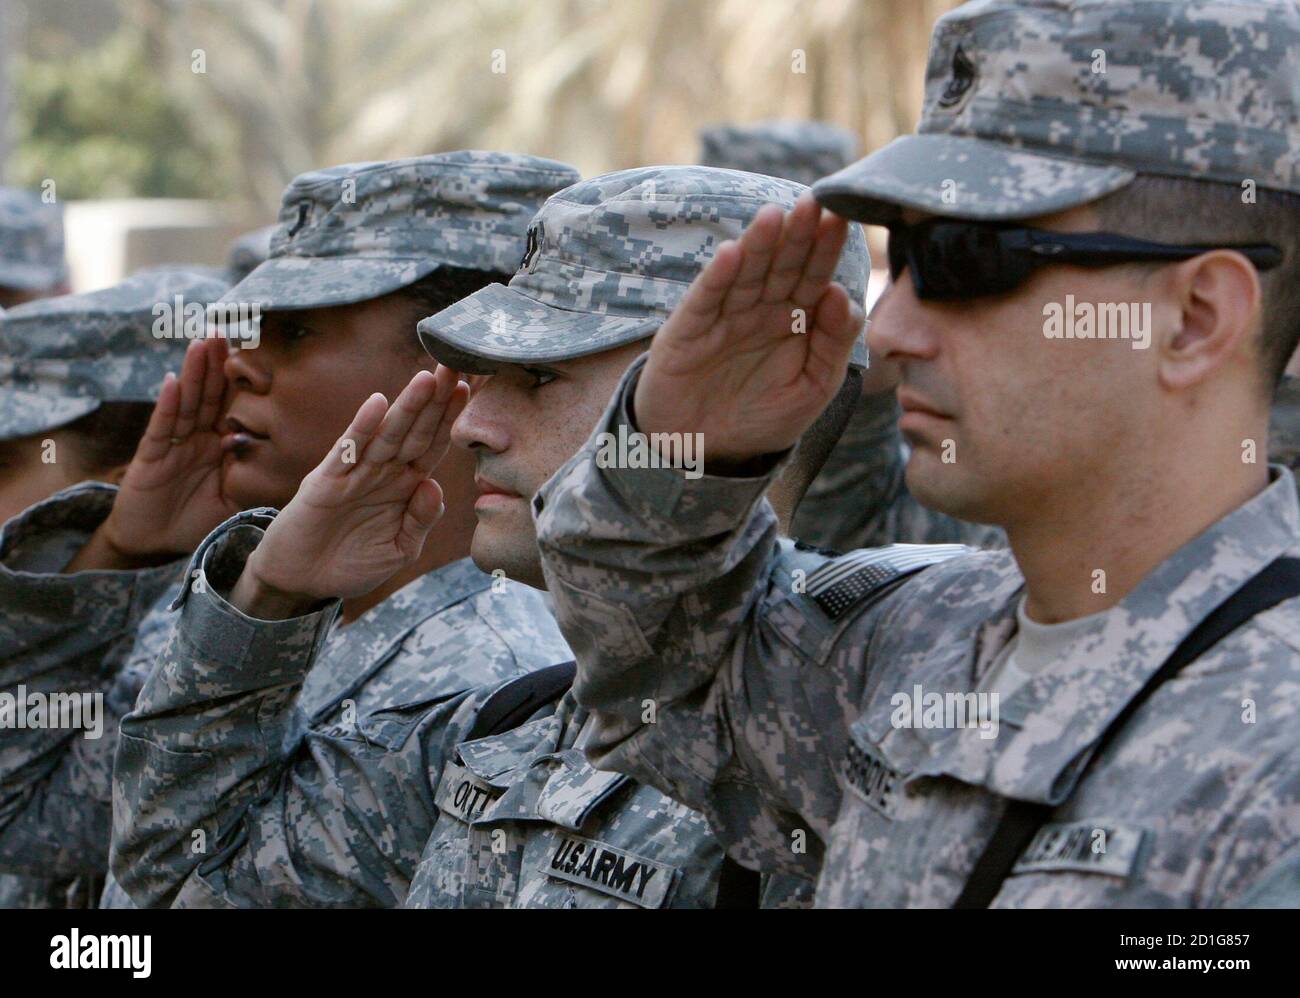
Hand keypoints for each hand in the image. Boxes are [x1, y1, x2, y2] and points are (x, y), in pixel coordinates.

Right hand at [69, 338, 238, 570]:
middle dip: (216, 363)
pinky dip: (167, 405)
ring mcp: (172, 444)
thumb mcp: (236, 498)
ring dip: (193, 373)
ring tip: (202, 343)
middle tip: (226, 330)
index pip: (233, 406)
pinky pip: (161, 428)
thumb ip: (253, 475)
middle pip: (209, 394)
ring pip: (186, 403)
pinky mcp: (150, 457)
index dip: (242, 382)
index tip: (257, 351)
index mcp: (219, 443)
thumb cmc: (198, 520)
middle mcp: (196, 437)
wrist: (154, 544)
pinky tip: (172, 381)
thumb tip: (281, 453)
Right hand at [233, 367, 468, 615]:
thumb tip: (435, 485)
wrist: (302, 581)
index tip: (469, 390)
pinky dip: (361, 428)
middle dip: (435, 400)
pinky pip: (346, 452)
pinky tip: (376, 405)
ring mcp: (354, 473)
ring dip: (407, 407)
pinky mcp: (325, 481)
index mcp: (404, 484)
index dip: (449, 419)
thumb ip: (420, 521)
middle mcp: (382, 471)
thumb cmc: (351, 562)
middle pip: (414, 430)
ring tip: (428, 379)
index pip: (432, 445)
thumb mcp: (399, 549)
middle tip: (456, 366)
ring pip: (387, 434)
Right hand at [633, 195, 864, 467]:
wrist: (705, 454)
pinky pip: (705, 300)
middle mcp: (760, 310)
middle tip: (813, 203)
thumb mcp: (812, 388)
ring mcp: (723, 317)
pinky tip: (732, 255)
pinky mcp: (687, 330)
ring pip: (744, 274)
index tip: (842, 219)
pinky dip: (717, 278)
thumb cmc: (761, 420)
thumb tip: (844, 294)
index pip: (814, 276)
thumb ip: (833, 344)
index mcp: (794, 319)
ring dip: (758, 245)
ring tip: (774, 217)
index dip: (826, 249)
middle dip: (797, 235)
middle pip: (781, 265)